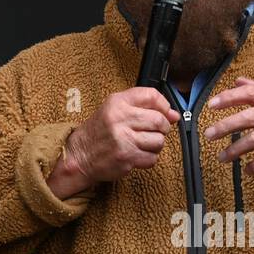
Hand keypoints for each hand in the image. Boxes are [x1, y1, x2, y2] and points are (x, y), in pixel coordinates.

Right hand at [49, 87, 180, 197]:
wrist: (79, 155)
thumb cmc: (99, 132)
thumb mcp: (115, 110)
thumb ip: (143, 108)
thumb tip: (174, 115)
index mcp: (117, 102)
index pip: (152, 95)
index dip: (164, 105)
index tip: (165, 113)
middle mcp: (120, 118)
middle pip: (159, 120)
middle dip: (163, 128)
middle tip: (155, 131)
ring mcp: (123, 139)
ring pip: (158, 140)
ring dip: (156, 144)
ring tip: (144, 144)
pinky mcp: (127, 157)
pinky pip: (152, 158)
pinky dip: (149, 158)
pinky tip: (138, 154)